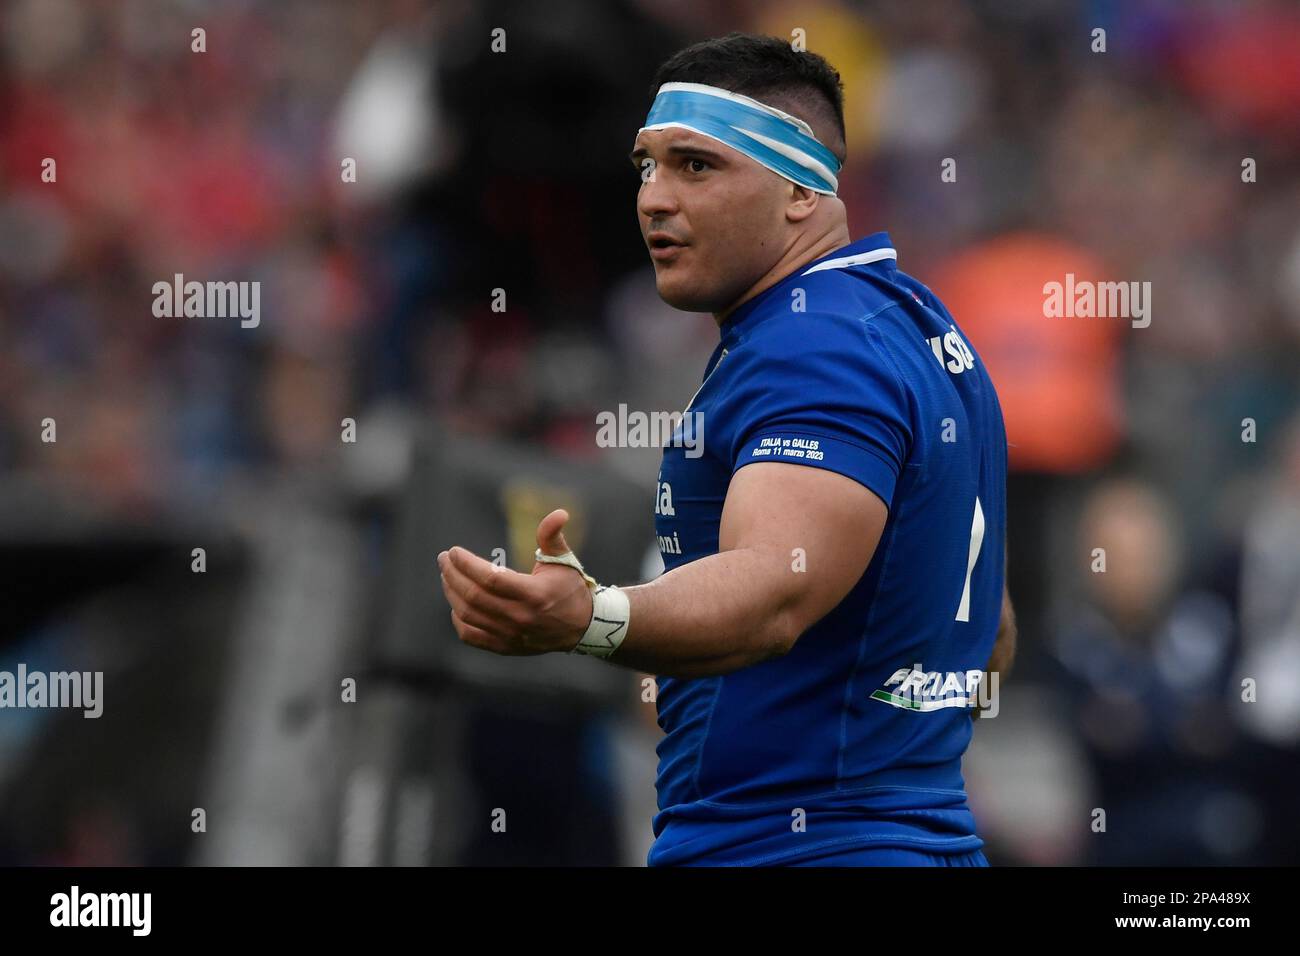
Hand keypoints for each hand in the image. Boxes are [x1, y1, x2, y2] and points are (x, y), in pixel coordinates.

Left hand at [437, 509, 593, 654]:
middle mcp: (520, 617)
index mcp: (534, 594)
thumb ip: (552, 536)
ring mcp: (511, 634)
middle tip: (444, 559)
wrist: (581, 627)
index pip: (490, 579)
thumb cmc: (569, 588)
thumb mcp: (563, 560)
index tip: (454, 551)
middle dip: (452, 574)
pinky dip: (458, 619)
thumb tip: (559, 513)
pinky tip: (456, 603)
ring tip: (446, 575)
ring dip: (451, 593)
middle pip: (473, 596)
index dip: (467, 564)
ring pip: (468, 614)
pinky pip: (471, 635)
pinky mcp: (505, 646)